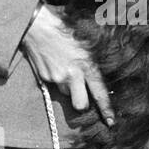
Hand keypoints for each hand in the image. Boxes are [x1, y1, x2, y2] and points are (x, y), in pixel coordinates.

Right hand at [21, 5, 113, 125]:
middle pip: (81, 105)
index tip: (111, 122)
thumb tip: (100, 80)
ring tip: (66, 70)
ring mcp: (57, 78)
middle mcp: (73, 75)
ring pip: (66, 94)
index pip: (99, 93)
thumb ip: (93, 64)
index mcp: (87, 65)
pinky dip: (57, 80)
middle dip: (83, 104)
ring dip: (68, 88)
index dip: (106, 109)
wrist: (38, 26)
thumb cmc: (66, 31)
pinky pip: (54, 86)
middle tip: (82, 94)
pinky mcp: (45, 78)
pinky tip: (56, 65)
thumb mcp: (86, 46)